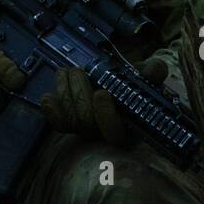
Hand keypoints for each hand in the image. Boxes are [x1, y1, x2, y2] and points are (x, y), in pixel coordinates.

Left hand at [40, 58, 168, 145]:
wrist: (116, 85)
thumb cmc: (133, 85)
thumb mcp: (146, 77)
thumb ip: (152, 73)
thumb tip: (155, 69)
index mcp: (128, 125)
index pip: (115, 133)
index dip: (105, 116)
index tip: (102, 94)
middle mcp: (105, 133)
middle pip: (88, 123)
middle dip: (80, 94)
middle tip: (78, 71)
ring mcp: (87, 130)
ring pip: (72, 119)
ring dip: (65, 93)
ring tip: (65, 72)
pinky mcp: (70, 125)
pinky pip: (59, 124)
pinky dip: (51, 110)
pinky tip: (49, 96)